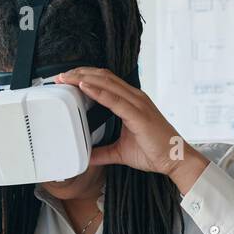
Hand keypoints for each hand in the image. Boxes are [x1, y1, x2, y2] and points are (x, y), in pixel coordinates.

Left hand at [56, 67, 208, 193]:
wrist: (175, 159)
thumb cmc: (154, 152)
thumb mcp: (120, 152)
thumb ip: (103, 152)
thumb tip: (87, 157)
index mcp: (131, 101)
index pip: (105, 81)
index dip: (85, 76)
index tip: (66, 78)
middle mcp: (134, 97)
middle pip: (103, 77)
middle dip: (79, 73)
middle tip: (59, 76)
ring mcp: (137, 104)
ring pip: (106, 83)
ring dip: (83, 78)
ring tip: (66, 78)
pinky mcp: (138, 114)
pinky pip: (115, 100)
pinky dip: (98, 92)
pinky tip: (83, 87)